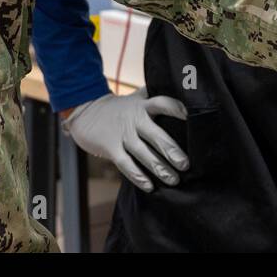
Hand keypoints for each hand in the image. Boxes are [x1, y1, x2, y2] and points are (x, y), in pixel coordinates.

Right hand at [60, 89, 188, 191]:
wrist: (86, 112)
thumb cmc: (119, 108)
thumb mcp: (136, 97)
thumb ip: (154, 96)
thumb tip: (181, 90)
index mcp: (143, 105)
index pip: (162, 103)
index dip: (176, 108)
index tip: (190, 116)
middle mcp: (134, 119)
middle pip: (155, 134)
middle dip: (171, 150)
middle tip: (185, 164)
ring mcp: (122, 134)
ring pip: (143, 152)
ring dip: (159, 167)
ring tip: (173, 179)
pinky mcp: (110, 147)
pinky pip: (125, 164)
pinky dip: (137, 176)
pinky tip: (149, 186)